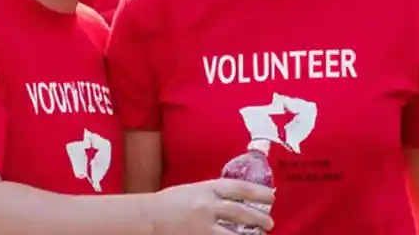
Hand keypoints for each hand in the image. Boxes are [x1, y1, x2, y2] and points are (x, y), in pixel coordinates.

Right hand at [143, 178, 274, 234]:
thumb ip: (214, 193)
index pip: (240, 188)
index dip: (259, 192)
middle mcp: (207, 206)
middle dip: (259, 218)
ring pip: (234, 234)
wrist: (147, 217)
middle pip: (241, 212)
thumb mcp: (194, 190)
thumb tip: (237, 196)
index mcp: (207, 189)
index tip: (271, 196)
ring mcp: (202, 226)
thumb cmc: (169, 202)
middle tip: (270, 223)